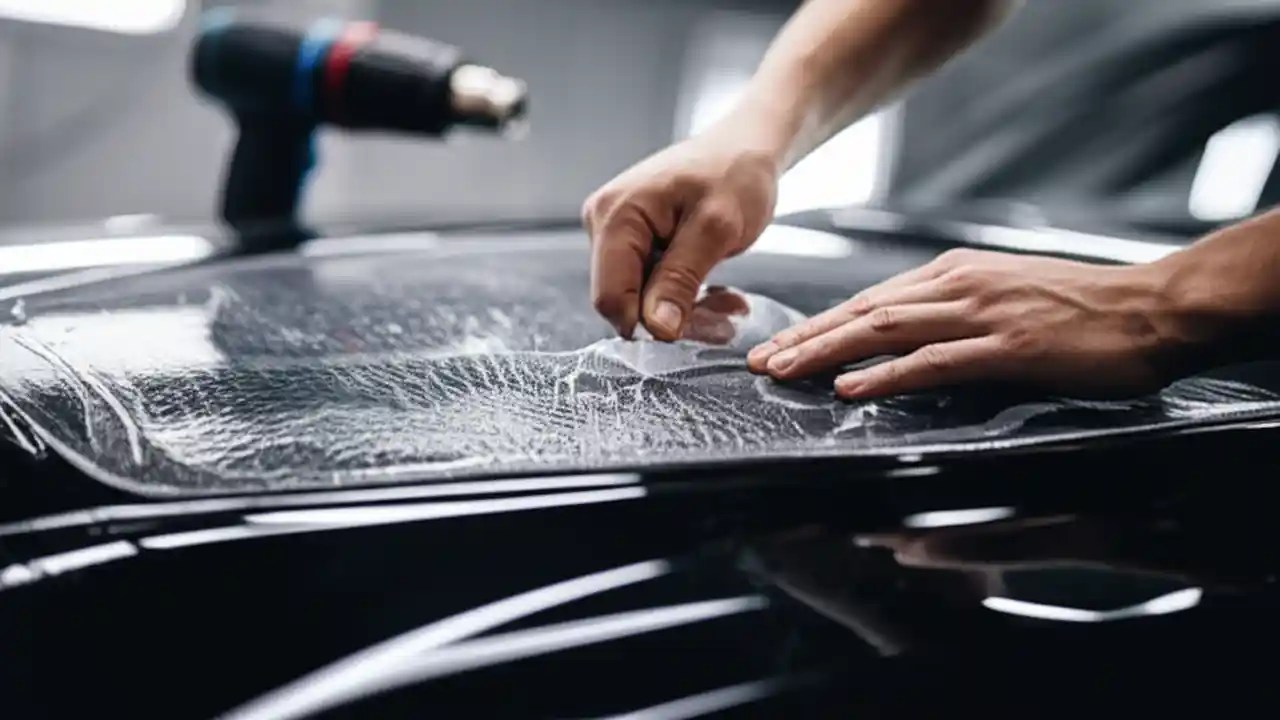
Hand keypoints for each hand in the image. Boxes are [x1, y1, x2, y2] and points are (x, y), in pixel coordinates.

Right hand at [581, 118, 781, 339]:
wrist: (745, 147)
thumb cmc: (735, 174)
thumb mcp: (716, 228)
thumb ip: (680, 278)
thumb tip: (656, 328)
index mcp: (615, 214)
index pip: (609, 296)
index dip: (646, 324)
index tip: (692, 330)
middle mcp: (604, 222)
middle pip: (622, 299)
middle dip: (669, 317)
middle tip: (723, 318)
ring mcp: (616, 232)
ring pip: (639, 297)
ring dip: (682, 308)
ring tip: (727, 303)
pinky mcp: (633, 241)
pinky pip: (649, 285)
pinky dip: (682, 295)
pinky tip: (713, 291)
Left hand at [747, 248, 1189, 399]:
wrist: (1151, 308)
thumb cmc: (1080, 310)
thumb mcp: (1004, 298)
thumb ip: (952, 314)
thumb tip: (901, 343)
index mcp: (953, 274)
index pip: (868, 301)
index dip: (818, 326)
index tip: (779, 347)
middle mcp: (957, 286)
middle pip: (862, 312)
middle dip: (805, 339)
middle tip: (758, 364)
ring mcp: (981, 315)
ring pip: (883, 331)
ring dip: (826, 354)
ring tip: (782, 373)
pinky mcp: (1008, 348)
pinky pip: (934, 361)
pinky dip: (886, 375)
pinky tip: (850, 388)